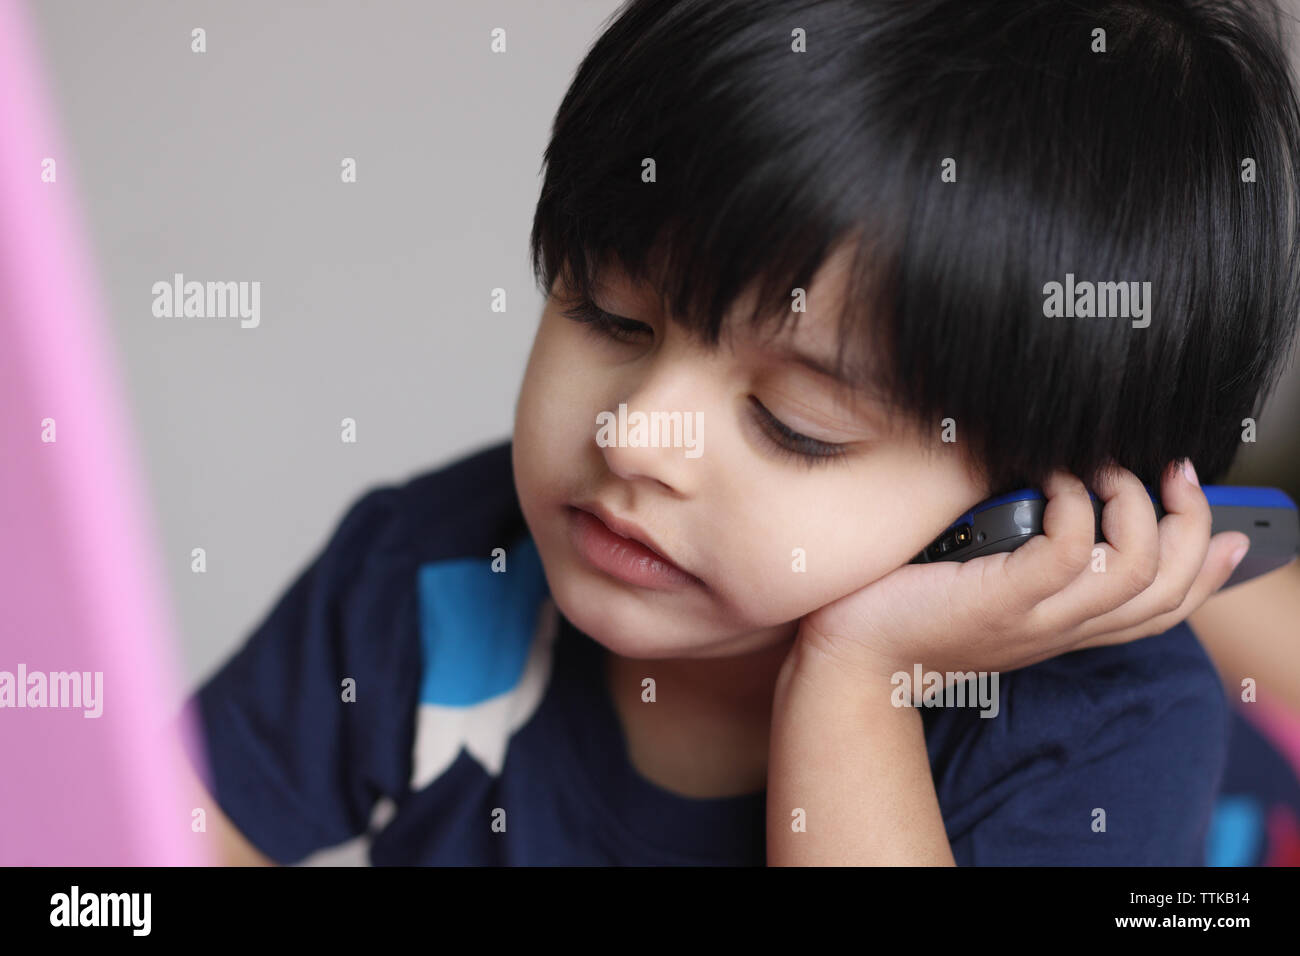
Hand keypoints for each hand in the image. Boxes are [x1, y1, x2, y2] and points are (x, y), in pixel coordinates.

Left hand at [795, 460, 1250, 681]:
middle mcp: (1062, 629)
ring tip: (1105, 464)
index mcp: (1066, 628)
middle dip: (1190, 523)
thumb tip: (1064, 501)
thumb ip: (1030, 559)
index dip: (1207, 569)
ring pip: (1133, 567)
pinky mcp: (998, 602)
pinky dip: (1071, 501)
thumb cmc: (909, 608)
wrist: (850, 656)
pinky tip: (1047, 477)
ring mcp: (1033, 619)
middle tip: (1176, 469)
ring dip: (1133, 503)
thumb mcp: (986, 585)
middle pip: (1167, 588)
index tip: (1229, 527)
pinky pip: (1067, 548)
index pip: (1163, 609)